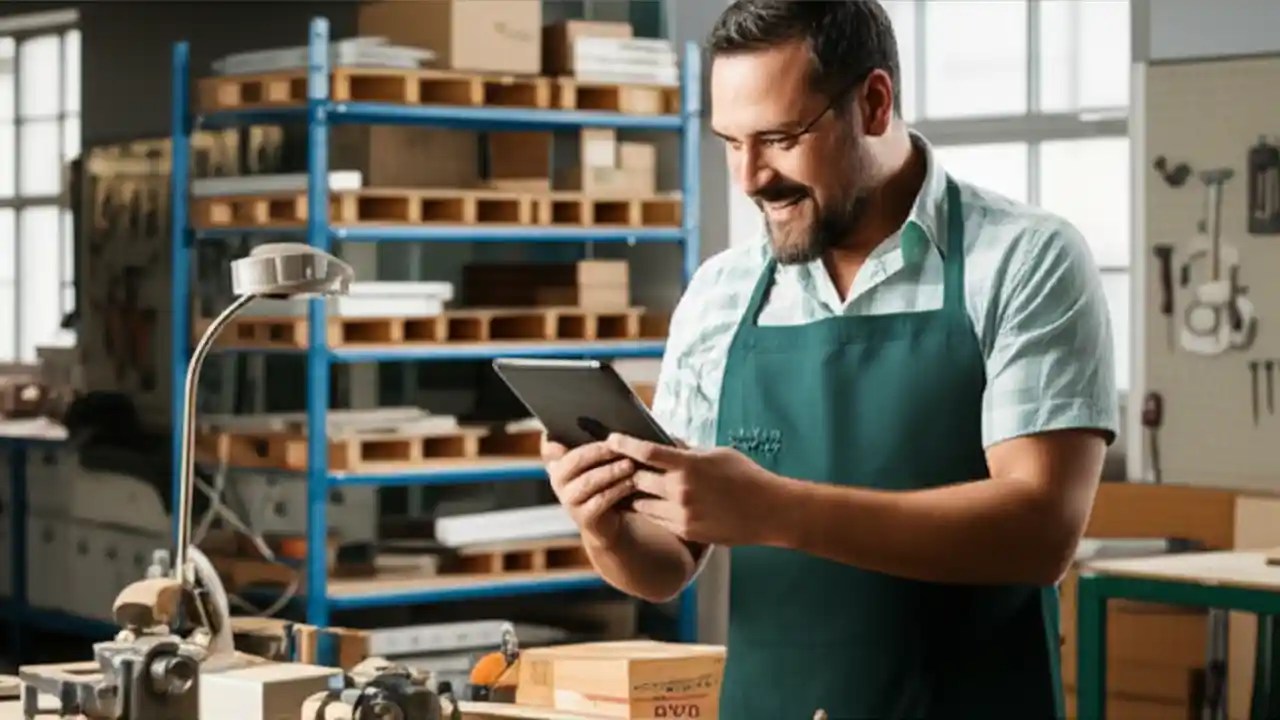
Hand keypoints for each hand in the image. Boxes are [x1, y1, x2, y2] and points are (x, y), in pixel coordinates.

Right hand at [541, 435, 636, 546]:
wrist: (611, 522)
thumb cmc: (607, 482)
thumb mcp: (600, 461)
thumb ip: (597, 445)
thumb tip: (608, 429)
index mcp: (558, 462)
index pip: (550, 446)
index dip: (558, 438)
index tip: (579, 431)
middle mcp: (557, 480)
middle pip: (574, 460)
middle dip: (599, 451)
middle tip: (620, 446)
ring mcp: (568, 500)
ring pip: (589, 481)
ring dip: (611, 471)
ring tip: (630, 465)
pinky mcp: (582, 518)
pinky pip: (600, 500)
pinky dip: (618, 490)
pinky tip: (631, 483)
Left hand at [605, 433, 786, 544]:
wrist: (769, 512)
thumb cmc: (747, 477)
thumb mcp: (718, 454)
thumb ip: (688, 451)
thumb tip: (667, 442)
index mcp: (689, 466)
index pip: (646, 451)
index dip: (624, 444)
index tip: (611, 439)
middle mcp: (681, 491)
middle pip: (637, 479)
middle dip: (628, 472)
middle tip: (618, 466)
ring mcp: (682, 514)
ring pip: (642, 504)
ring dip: (636, 495)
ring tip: (630, 487)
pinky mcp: (686, 532)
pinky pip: (658, 520)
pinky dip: (651, 511)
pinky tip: (650, 505)